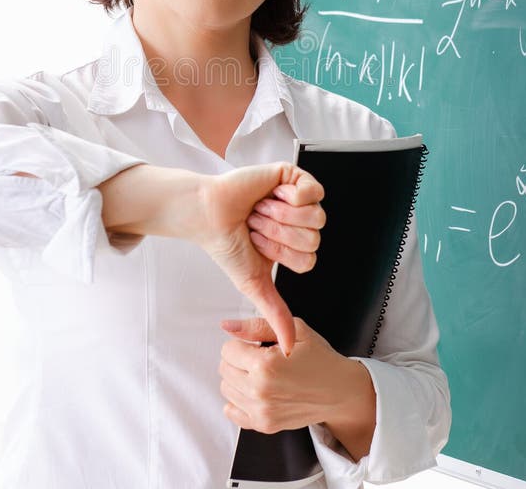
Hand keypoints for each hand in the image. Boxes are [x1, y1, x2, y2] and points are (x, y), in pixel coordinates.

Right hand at [198, 164, 324, 356]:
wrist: (209, 215)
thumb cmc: (228, 248)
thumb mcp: (255, 284)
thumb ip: (276, 314)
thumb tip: (287, 349)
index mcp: (295, 245)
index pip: (310, 259)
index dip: (282, 256)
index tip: (257, 246)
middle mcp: (299, 222)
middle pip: (314, 238)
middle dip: (278, 235)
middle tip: (255, 225)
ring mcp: (298, 198)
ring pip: (316, 216)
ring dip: (279, 216)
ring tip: (259, 209)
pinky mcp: (292, 176)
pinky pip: (313, 190)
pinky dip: (290, 196)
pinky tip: (270, 194)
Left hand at [218, 316, 373, 442]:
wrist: (340, 391)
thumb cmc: (320, 359)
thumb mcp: (295, 330)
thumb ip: (257, 326)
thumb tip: (227, 325)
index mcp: (265, 365)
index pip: (228, 350)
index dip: (242, 342)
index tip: (256, 345)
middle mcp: (260, 391)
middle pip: (225, 369)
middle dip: (238, 359)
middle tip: (260, 358)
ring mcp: (261, 411)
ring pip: (226, 389)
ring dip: (239, 378)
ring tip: (262, 374)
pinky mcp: (264, 425)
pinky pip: (233, 412)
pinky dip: (239, 400)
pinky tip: (256, 391)